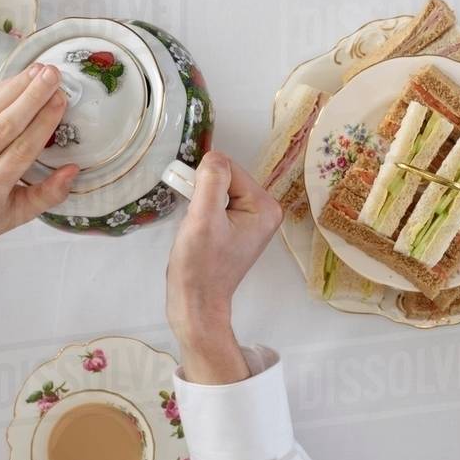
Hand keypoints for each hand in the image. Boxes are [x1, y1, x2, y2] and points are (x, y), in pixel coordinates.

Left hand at [0, 66, 79, 285]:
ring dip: (12, 88)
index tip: (60, 99)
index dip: (43, 122)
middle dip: (31, 96)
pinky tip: (9, 83)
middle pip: (3, 125)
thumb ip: (47, 196)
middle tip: (53, 73)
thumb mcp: (15, 217)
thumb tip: (73, 169)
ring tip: (36, 72)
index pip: (22, 150)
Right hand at [166, 151, 282, 383]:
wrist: (195, 303)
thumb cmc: (200, 265)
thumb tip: (213, 155)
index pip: (229, 169)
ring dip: (199, 203)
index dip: (204, 182)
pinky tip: (197, 232)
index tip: (194, 208)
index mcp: (265, 206)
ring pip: (217, 190)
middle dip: (202, 192)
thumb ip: (211, 181)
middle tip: (195, 222)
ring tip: (195, 229)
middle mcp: (264, 211)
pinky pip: (215, 204)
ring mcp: (251, 221)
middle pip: (225, 178)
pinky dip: (201, 212)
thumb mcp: (203, 218)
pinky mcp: (236, 229)